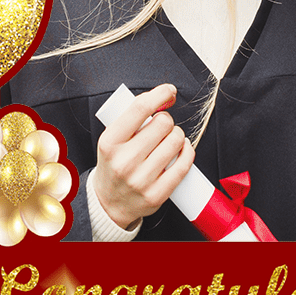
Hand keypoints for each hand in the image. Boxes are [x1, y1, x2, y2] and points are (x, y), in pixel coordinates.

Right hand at [94, 83, 195, 229]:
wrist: (108, 202)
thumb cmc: (114, 163)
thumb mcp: (112, 137)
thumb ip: (133, 116)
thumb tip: (165, 96)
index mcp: (110, 142)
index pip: (139, 108)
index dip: (159, 94)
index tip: (168, 91)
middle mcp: (124, 161)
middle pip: (163, 123)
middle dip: (166, 120)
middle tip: (161, 128)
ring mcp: (141, 180)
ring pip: (176, 140)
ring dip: (177, 136)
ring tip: (168, 141)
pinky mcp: (156, 195)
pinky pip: (183, 164)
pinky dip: (187, 152)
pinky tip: (181, 150)